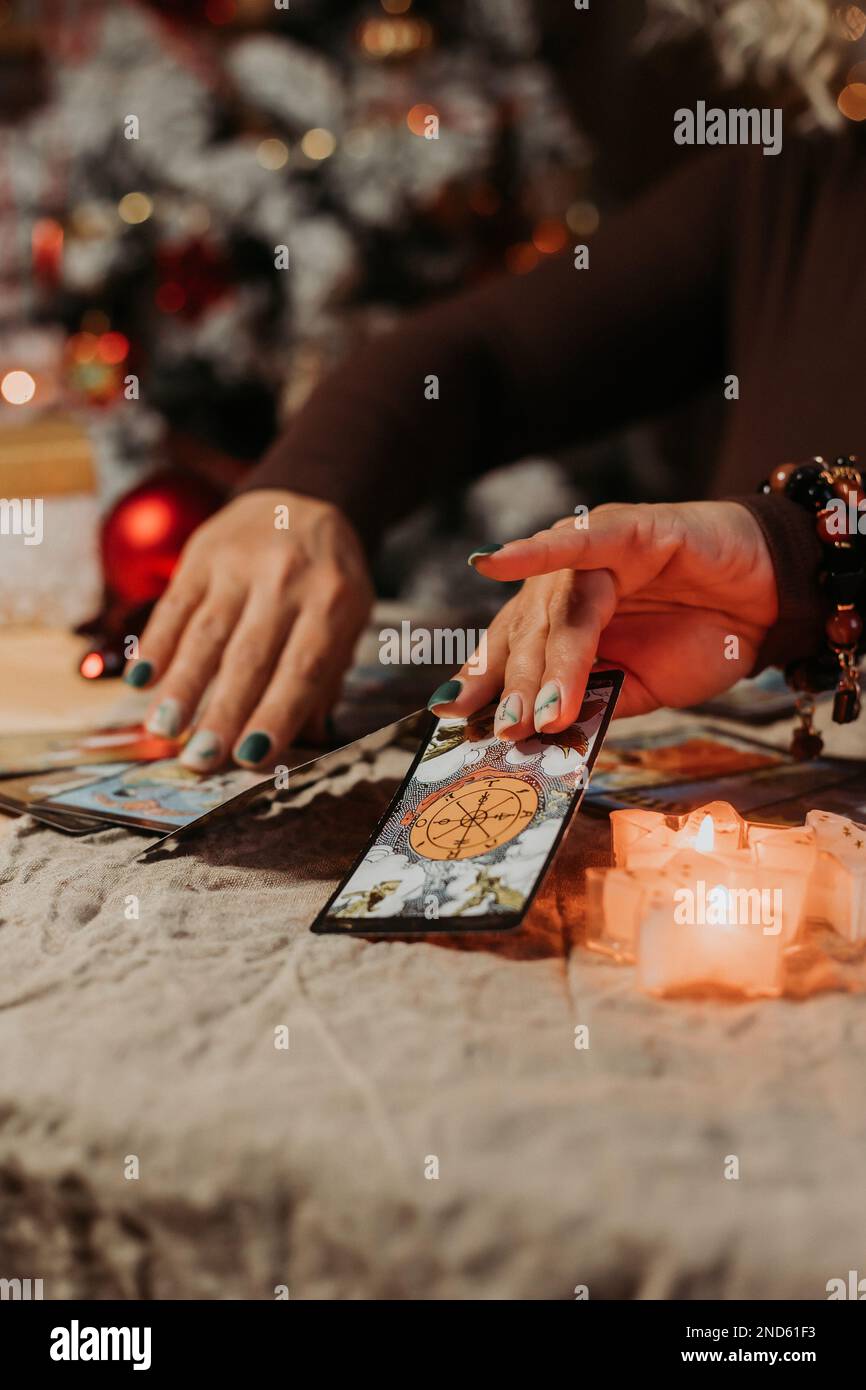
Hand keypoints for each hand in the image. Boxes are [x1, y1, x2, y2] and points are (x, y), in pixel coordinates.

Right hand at [124, 490, 373, 768]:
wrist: (301, 501)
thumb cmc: (327, 580)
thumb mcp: (348, 618)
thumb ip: (327, 675)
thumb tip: (310, 738)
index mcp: (332, 601)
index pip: (302, 668)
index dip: (276, 714)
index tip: (251, 758)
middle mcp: (286, 579)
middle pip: (249, 656)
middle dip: (223, 712)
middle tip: (200, 759)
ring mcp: (240, 563)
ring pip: (206, 633)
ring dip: (182, 685)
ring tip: (163, 729)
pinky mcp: (201, 553)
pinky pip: (175, 604)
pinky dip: (156, 643)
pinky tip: (141, 680)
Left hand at [428, 501, 778, 731]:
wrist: (772, 600)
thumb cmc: (704, 639)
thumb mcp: (641, 688)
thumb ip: (595, 699)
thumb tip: (547, 730)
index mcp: (561, 620)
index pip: (507, 651)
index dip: (478, 682)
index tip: (448, 719)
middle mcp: (565, 583)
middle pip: (527, 636)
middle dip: (515, 687)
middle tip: (508, 730)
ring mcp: (594, 553)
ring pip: (558, 610)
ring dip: (547, 662)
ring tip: (542, 709)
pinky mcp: (629, 530)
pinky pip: (579, 542)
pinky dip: (537, 550)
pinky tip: (494, 560)